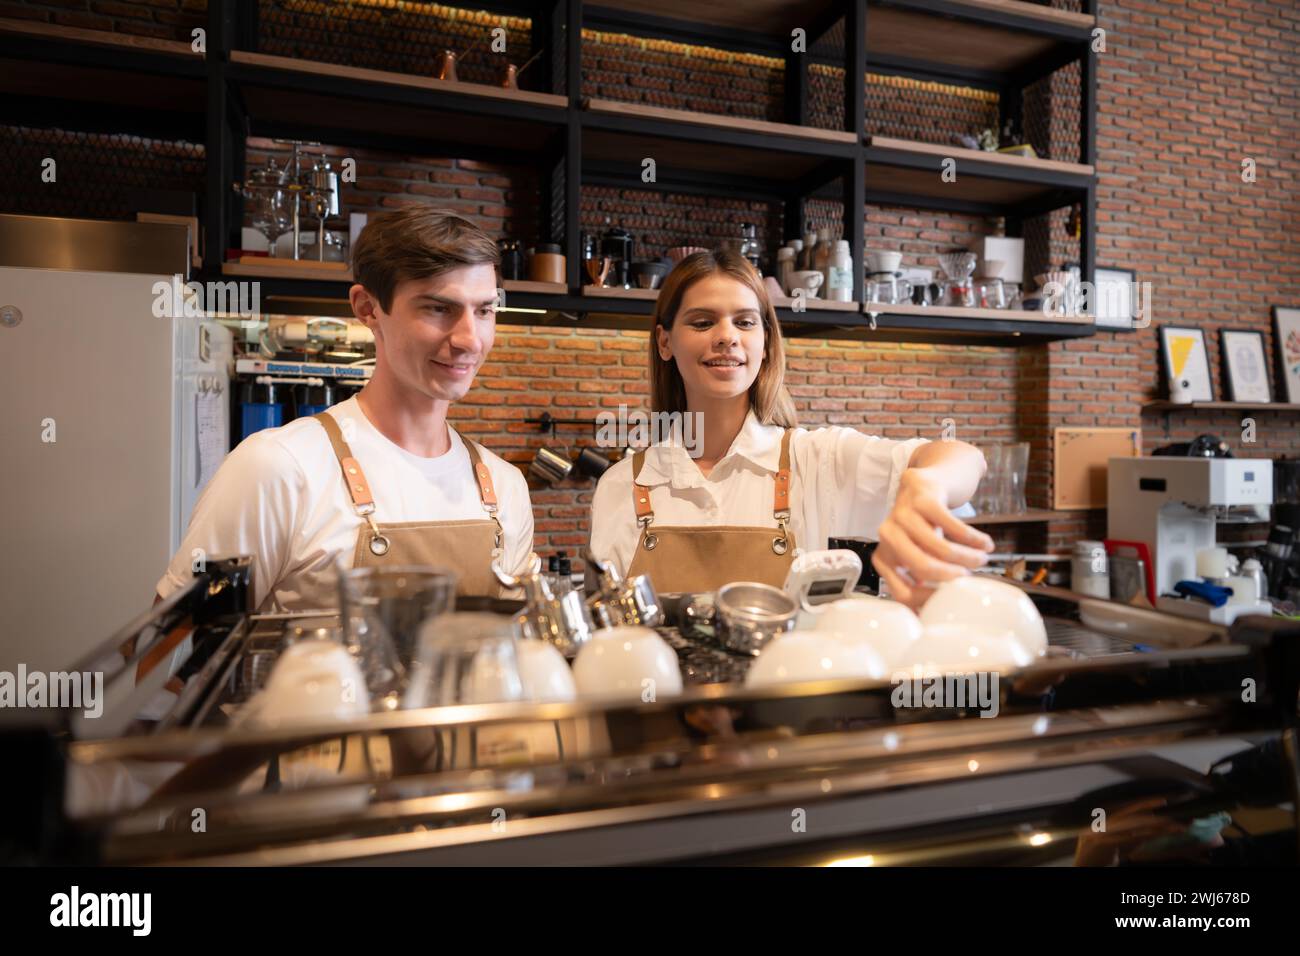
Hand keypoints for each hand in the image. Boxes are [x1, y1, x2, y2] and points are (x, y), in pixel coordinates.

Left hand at [871, 468, 994, 611]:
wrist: (934, 478)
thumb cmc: (929, 522)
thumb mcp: (921, 550)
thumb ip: (924, 576)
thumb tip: (934, 615)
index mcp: (885, 555)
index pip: (902, 592)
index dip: (930, 600)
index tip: (951, 600)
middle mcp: (887, 534)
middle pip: (921, 568)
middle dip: (951, 577)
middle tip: (970, 577)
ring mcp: (902, 513)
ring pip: (938, 547)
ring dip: (968, 557)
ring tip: (982, 558)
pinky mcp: (922, 496)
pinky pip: (952, 526)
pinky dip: (973, 538)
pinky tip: (985, 543)